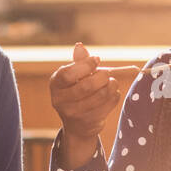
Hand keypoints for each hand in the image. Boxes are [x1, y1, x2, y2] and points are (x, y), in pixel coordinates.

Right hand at [48, 43, 130, 167]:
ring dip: (111, 85)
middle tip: (107, 73)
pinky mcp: (89, 122)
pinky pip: (109, 104)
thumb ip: (78, 62)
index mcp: (55, 84)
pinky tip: (112, 93)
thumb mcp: (73, 77)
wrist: (77, 124)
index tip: (97, 60)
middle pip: (87, 86)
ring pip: (101, 95)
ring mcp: (74, 114)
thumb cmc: (76, 93)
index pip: (68, 73)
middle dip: (102, 76)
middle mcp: (60, 100)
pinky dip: (114, 95)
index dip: (85, 65)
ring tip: (111, 82)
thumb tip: (79, 46)